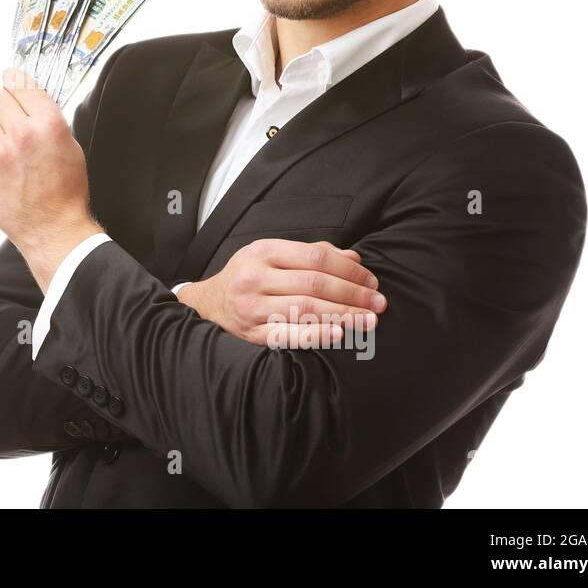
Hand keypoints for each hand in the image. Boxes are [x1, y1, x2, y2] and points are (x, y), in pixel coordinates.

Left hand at [0, 68, 101, 288]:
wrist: (52, 228)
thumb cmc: (66, 190)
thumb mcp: (70, 146)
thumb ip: (47, 117)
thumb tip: (29, 95)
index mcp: (48, 124)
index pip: (22, 85)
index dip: (16, 80)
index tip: (11, 77)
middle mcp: (21, 134)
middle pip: (0, 98)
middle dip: (7, 105)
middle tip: (15, 118)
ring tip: (14, 149)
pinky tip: (6, 165)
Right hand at [176, 239, 384, 347]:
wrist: (209, 303)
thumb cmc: (247, 276)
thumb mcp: (272, 255)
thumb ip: (312, 254)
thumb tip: (354, 260)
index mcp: (263, 252)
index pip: (316, 257)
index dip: (349, 270)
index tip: (371, 281)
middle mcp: (255, 277)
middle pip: (315, 284)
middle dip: (353, 293)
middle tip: (378, 302)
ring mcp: (253, 306)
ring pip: (306, 308)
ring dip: (344, 314)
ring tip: (369, 319)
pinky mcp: (253, 333)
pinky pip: (290, 335)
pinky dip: (317, 334)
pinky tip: (339, 333)